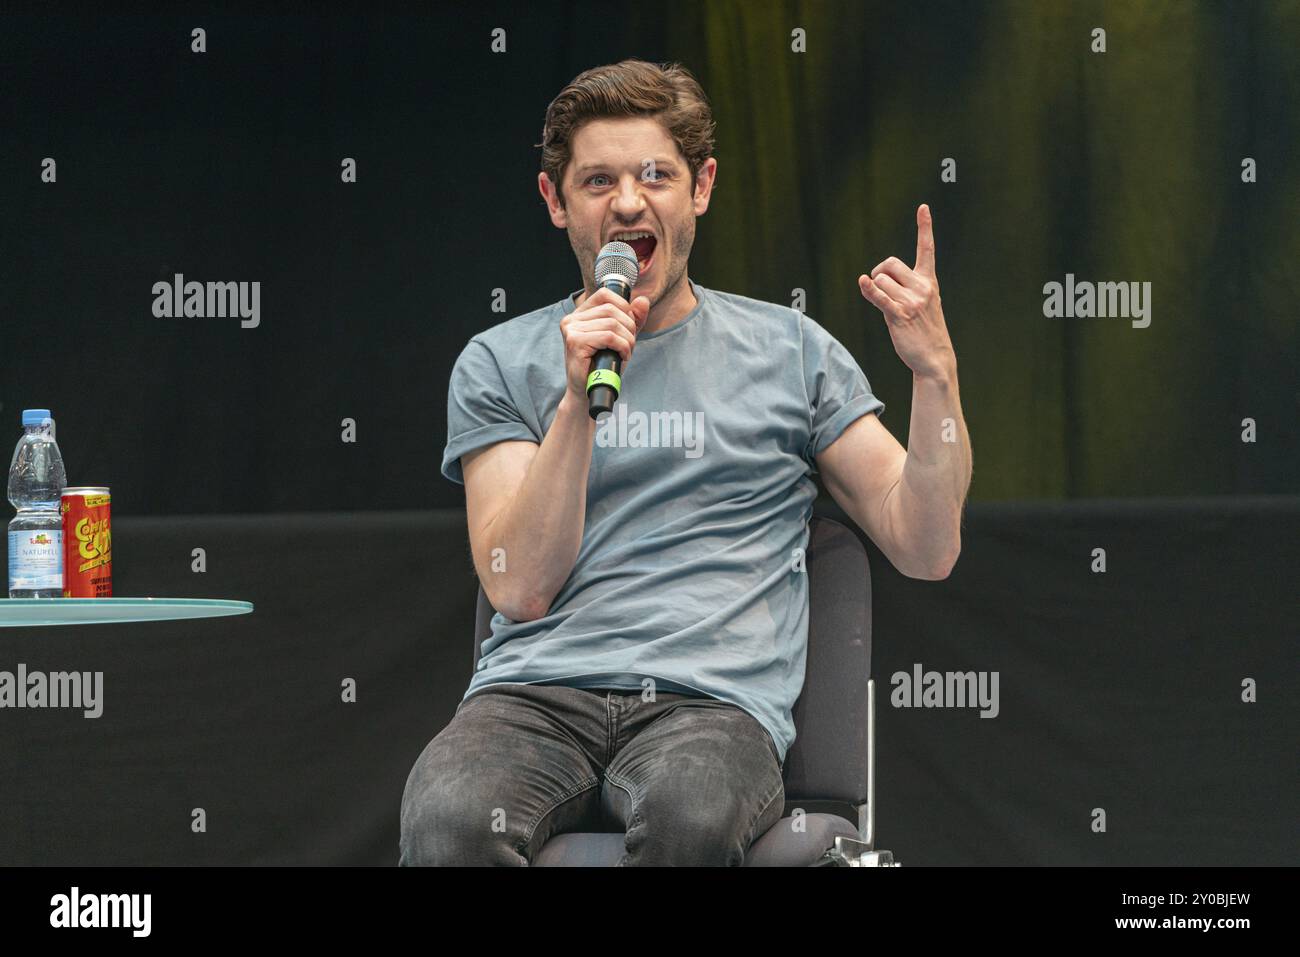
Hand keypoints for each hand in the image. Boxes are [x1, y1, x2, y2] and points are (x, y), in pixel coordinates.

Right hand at [559, 287, 650, 403]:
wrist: (588, 392)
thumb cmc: (603, 366)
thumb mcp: (622, 338)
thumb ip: (633, 319)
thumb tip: (643, 300)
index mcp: (579, 315)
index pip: (605, 294)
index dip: (624, 307)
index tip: (628, 327)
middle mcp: (571, 319)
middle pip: (612, 309)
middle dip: (629, 327)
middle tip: (629, 345)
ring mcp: (571, 330)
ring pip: (612, 323)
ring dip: (627, 340)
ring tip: (625, 353)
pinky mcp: (575, 342)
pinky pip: (609, 337)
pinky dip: (622, 347)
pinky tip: (622, 357)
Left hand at [858, 204, 955, 379]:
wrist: (934, 357)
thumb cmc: (925, 330)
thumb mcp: (922, 304)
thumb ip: (905, 288)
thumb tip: (874, 280)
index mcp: (929, 281)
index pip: (927, 249)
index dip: (924, 227)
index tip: (923, 207)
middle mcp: (922, 287)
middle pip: (890, 263)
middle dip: (879, 272)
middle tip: (879, 287)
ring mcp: (911, 301)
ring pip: (880, 280)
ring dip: (875, 291)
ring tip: (886, 307)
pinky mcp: (899, 315)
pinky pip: (879, 296)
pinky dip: (868, 290)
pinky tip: (863, 283)